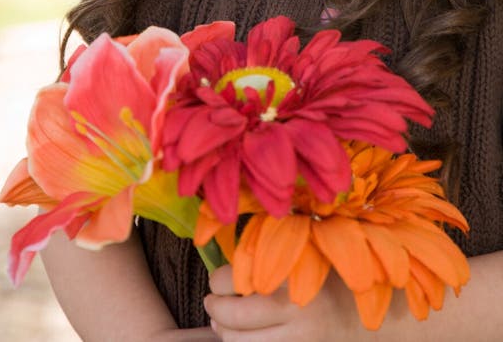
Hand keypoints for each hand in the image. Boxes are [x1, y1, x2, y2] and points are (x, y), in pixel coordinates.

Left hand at [203, 264, 368, 341]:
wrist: (378, 320)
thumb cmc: (337, 280)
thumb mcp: (310, 256)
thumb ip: (275, 255)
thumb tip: (230, 264)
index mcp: (294, 273)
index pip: (236, 278)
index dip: (219, 280)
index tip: (218, 280)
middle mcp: (295, 309)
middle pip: (233, 314)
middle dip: (214, 309)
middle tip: (211, 303)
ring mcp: (299, 340)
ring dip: (224, 334)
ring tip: (220, 325)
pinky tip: (241, 340)